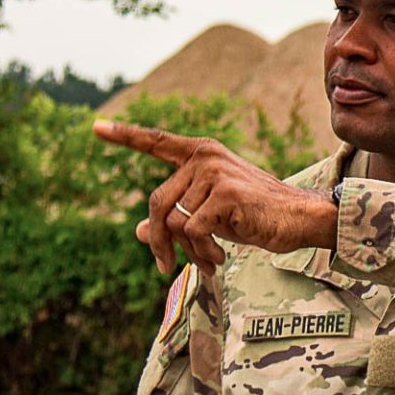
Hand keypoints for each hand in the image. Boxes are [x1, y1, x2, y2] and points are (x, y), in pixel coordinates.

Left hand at [92, 120, 336, 276]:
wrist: (299, 219)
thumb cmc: (255, 215)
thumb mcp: (211, 215)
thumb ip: (176, 216)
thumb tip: (137, 230)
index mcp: (201, 154)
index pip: (156, 142)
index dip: (125, 136)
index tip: (95, 127)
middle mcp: (205, 157)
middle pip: (156, 203)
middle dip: (158, 241)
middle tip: (165, 266)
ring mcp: (215, 173)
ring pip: (174, 221)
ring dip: (188, 251)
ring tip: (210, 260)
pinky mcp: (225, 194)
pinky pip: (192, 230)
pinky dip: (202, 250)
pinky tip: (221, 256)